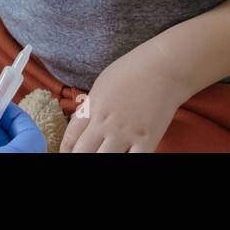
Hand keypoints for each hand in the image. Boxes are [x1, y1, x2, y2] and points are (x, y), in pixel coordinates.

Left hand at [60, 44, 184, 152]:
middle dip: (80, 157)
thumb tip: (78, 120)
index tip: (66, 155)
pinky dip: (126, 161)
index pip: (70, 137)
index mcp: (93, 107)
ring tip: (103, 155)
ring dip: (100, 160)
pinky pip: (133, 161)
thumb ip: (90, 106)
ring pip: (104, 160)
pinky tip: (125, 156)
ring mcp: (126, 133)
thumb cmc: (132, 71)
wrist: (164, 67)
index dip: (65, 150)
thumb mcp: (102, 84)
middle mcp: (105, 123)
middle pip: (82, 153)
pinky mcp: (147, 140)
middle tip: (84, 156)